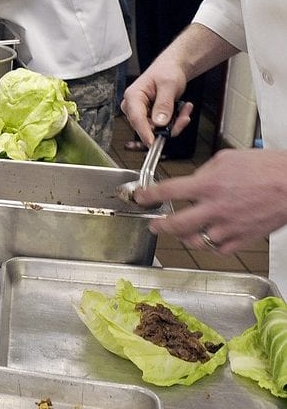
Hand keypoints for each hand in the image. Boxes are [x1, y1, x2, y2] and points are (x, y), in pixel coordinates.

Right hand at [121, 61, 192, 145]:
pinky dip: (176, 121)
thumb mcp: (168, 85)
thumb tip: (159, 122)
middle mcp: (134, 106)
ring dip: (175, 122)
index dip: (145, 132)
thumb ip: (164, 104)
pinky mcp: (151, 117)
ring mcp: (142, 113)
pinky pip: (163, 127)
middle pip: (148, 127)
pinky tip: (182, 109)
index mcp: (133, 96)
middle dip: (169, 125)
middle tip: (184, 117)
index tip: (153, 142)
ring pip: (158, 129)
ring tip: (185, 109)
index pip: (136, 118)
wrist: (171, 68)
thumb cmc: (166, 71)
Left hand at [141, 149, 286, 253]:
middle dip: (159, 226)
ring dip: (183, 237)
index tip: (141, 197)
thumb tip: (193, 181)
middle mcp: (215, 208)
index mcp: (208, 185)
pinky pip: (219, 249)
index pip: (167, 192)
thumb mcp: (226, 159)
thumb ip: (204, 172)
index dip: (148, 195)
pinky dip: (210, 245)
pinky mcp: (244, 238)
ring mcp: (229, 226)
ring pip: (196, 241)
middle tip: (154, 225)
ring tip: (180, 232)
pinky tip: (207, 238)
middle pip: (176, 224)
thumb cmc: (266, 168)